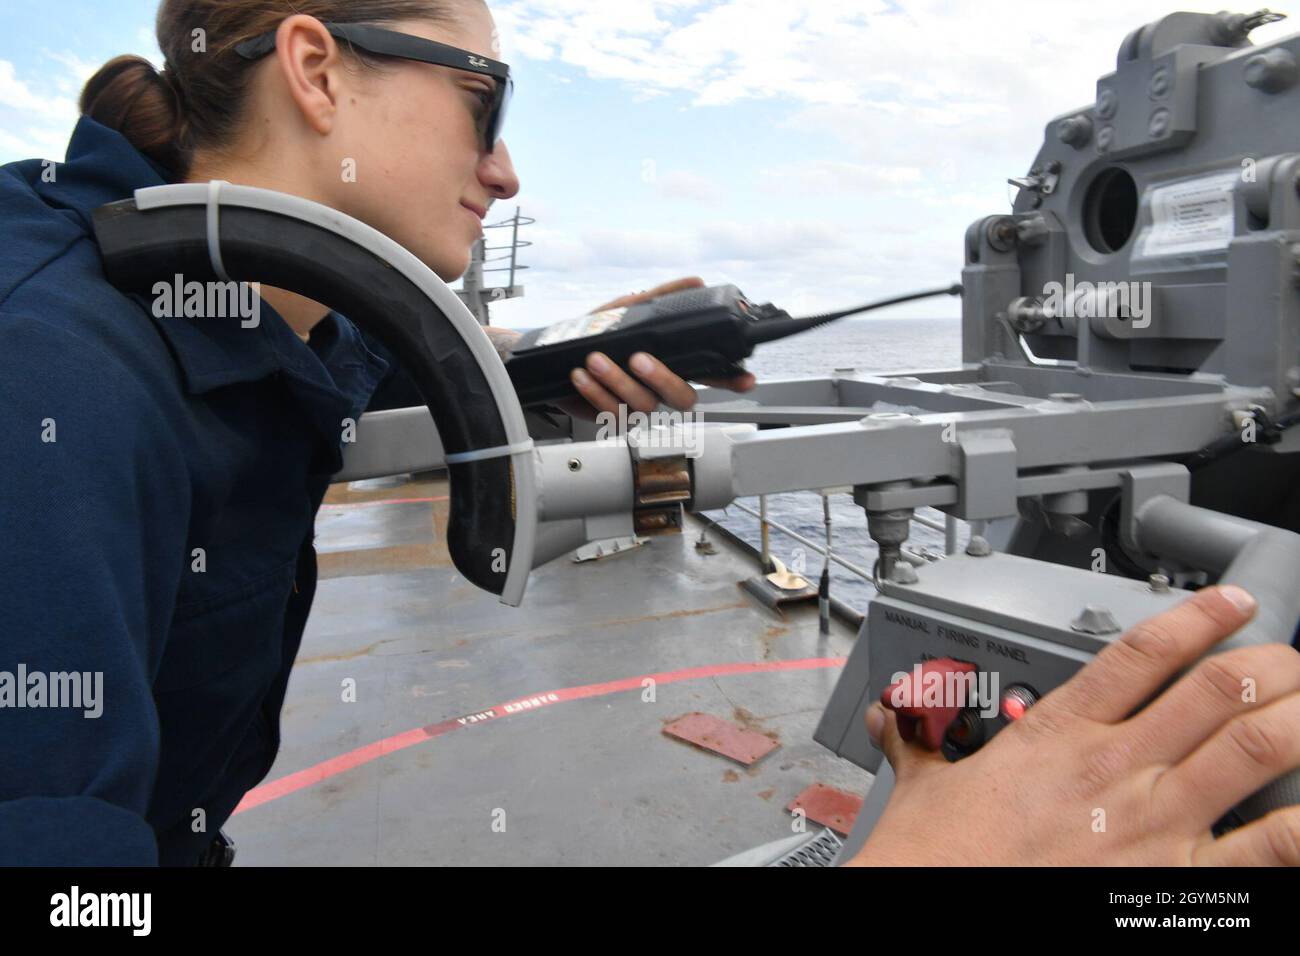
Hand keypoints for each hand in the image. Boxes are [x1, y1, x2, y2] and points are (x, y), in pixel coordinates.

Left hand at [559, 277, 756, 420]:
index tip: (745, 379)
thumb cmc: (593, 335)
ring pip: (643, 406)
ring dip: (617, 381)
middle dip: (662, 379)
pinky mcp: (613, 418)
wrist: (551, 359)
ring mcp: (638, 406)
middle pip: (683, 398)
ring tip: (595, 360)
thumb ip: (660, 297)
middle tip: (638, 359)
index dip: (732, 379)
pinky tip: (582, 375)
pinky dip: (595, 393)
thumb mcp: (626, 310)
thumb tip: (694, 282)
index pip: (711, 374)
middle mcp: (659, 388)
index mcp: (671, 363)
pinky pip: (612, 414)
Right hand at [846, 585, 1299, 865]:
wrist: (930, 908)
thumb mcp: (923, 786)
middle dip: (1270, 663)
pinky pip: (1266, 847)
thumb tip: (890, 723)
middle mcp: (1116, 767)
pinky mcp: (1174, 882)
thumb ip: (919, 745)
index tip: (1231, 601)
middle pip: (1217, 688)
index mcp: (1059, 734)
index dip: (1196, 616)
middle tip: (1291, 657)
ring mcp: (1152, 822)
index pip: (1142, 653)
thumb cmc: (935, 857)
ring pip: (1252, 747)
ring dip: (1295, 718)